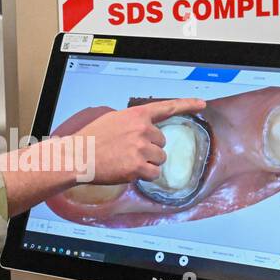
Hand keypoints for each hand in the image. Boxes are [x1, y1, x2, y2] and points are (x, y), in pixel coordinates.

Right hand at [74, 98, 206, 184]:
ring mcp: (140, 148)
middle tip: (128, 152)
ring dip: (147, 163)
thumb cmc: (92, 139)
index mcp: (136, 115)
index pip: (166, 107)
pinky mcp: (137, 166)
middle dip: (150, 150)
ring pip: (160, 159)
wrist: (77, 156)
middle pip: (162, 143)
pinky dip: (144, 175)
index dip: (187, 105)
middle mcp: (142, 129)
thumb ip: (133, 123)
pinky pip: (154, 173)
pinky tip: (128, 171)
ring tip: (126, 161)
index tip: (202, 104)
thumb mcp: (113, 120)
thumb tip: (146, 132)